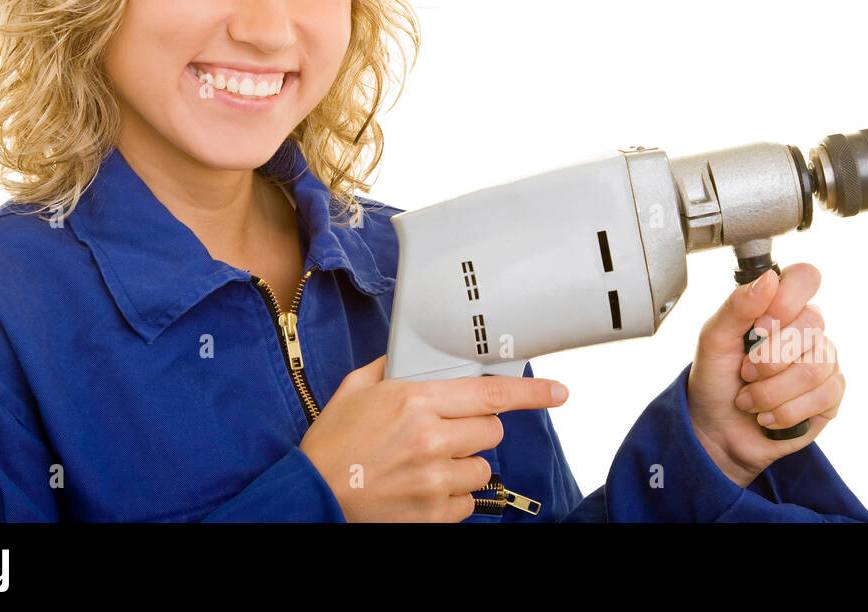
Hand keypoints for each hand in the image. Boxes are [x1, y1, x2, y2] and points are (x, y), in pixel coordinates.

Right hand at [299, 355, 568, 521]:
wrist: (310, 498)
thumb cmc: (331, 444)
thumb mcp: (354, 390)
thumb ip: (390, 367)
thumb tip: (413, 354)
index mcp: (416, 401)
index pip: (491, 394)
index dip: (531, 394)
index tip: (557, 392)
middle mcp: (432, 439)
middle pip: (492, 430)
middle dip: (476, 428)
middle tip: (446, 431)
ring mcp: (435, 480)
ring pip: (482, 467)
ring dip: (463, 464)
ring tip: (426, 464)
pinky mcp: (433, 514)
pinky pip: (467, 501)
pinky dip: (451, 496)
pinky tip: (422, 487)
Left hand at [686, 263, 844, 487]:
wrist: (717, 429)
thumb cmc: (716, 380)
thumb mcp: (714, 339)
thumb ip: (738, 306)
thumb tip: (769, 279)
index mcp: (779, 307)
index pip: (806, 277)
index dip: (786, 300)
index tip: (759, 325)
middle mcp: (807, 330)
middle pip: (811, 324)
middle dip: (768, 358)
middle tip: (745, 372)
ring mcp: (824, 362)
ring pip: (814, 367)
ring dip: (771, 391)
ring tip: (750, 399)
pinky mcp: (831, 397)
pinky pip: (822, 397)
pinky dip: (784, 412)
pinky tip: (768, 416)